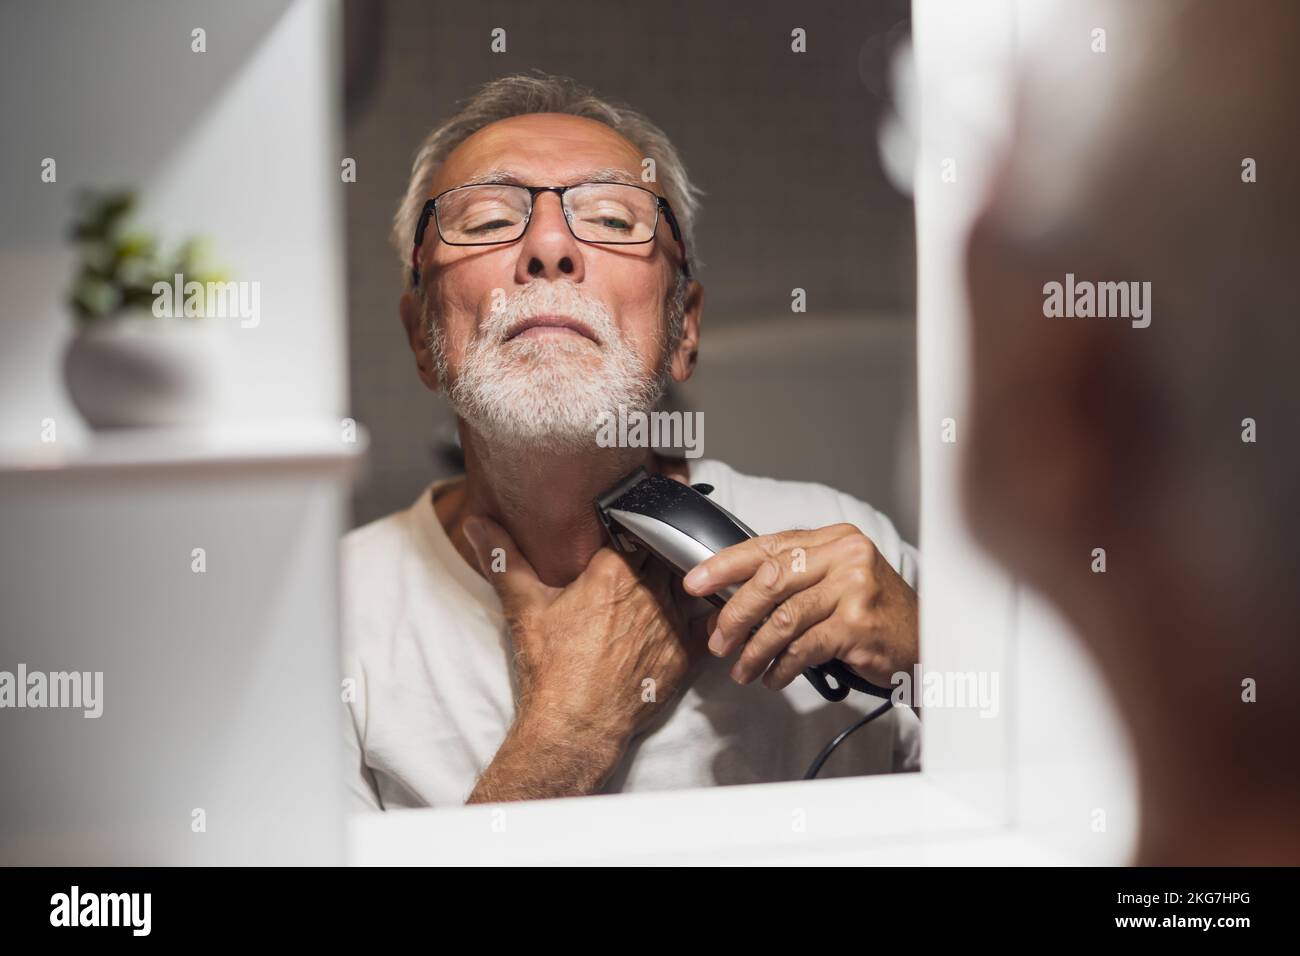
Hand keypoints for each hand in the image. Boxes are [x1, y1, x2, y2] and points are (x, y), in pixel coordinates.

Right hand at [463, 515, 706, 791]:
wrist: (576, 725)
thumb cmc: (550, 668)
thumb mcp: (523, 607)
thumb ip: (504, 559)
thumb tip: (477, 525)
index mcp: (612, 571)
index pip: (634, 527)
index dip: (634, 522)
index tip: (630, 519)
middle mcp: (648, 590)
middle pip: (665, 550)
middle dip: (659, 546)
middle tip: (652, 544)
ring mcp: (670, 620)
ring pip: (690, 580)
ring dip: (683, 575)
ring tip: (676, 572)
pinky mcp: (685, 651)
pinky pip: (707, 620)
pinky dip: (705, 611)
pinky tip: (701, 608)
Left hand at [681, 523, 917, 689]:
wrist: (925, 643)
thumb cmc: (874, 614)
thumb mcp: (836, 582)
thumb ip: (793, 578)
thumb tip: (731, 594)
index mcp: (834, 538)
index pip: (768, 545)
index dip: (725, 564)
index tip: (695, 582)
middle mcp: (846, 556)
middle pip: (770, 579)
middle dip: (735, 613)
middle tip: (718, 639)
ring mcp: (855, 588)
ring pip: (783, 618)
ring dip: (754, 649)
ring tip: (742, 669)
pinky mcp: (858, 625)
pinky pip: (803, 648)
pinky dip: (781, 667)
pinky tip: (773, 677)